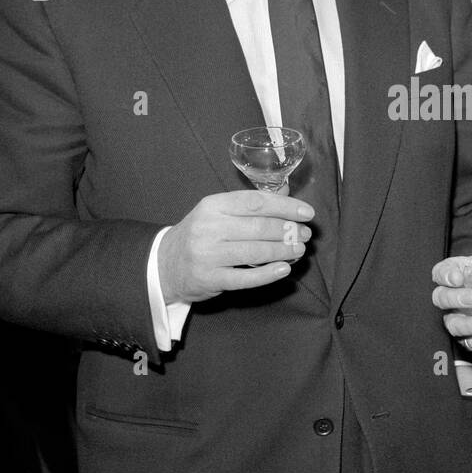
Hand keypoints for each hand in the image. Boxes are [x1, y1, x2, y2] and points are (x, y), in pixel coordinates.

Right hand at [158, 191, 312, 304]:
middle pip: (259, 227)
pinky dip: (268, 274)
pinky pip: (245, 278)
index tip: (307, 213)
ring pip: (255, 252)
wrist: (164, 263)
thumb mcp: (217, 212)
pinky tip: (284, 269)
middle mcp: (209, 227)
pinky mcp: (209, 279)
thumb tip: (286, 193)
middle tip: (305, 235)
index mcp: (213, 205)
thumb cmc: (200, 234)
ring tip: (299, 250)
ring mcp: (208, 254)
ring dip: (283, 251)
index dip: (286, 206)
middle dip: (288, 230)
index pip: (256, 202)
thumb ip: (249, 204)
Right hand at [430, 244, 471, 342]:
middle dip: (454, 299)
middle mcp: (452, 295)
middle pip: (440, 298)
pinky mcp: (468, 335)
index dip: (445, 275)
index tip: (458, 278)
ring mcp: (458, 317)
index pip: (440, 272)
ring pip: (453, 325)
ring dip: (469, 325)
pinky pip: (469, 342)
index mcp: (456, 271)